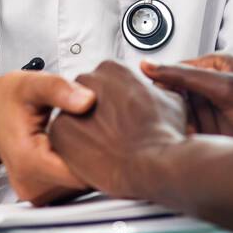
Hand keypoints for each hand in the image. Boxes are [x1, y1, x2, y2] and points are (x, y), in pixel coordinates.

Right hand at [0, 71, 95, 203]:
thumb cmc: (8, 98)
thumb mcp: (33, 84)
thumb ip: (60, 89)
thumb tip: (88, 100)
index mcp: (27, 160)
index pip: (79, 174)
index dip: (99, 156)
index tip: (106, 136)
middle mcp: (28, 184)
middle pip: (80, 182)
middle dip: (93, 159)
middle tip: (95, 132)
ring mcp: (31, 193)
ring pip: (76, 187)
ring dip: (84, 165)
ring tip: (80, 139)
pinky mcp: (37, 194)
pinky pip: (68, 187)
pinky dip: (74, 169)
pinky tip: (72, 149)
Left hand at [46, 61, 187, 197]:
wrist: (152, 163)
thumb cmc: (162, 133)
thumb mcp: (172, 99)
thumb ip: (157, 89)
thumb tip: (156, 90)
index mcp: (112, 69)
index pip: (105, 80)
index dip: (115, 99)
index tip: (121, 113)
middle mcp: (88, 82)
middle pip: (84, 96)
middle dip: (97, 113)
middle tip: (113, 131)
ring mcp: (70, 106)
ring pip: (73, 117)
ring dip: (85, 129)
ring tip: (105, 145)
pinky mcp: (60, 133)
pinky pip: (63, 139)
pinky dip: (74, 148)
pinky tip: (94, 155)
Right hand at [140, 54, 232, 136]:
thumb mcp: (227, 89)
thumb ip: (188, 77)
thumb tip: (152, 67)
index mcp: (218, 67)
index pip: (176, 71)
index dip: (160, 84)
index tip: (145, 96)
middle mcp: (217, 87)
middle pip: (177, 97)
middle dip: (169, 110)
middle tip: (160, 122)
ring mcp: (218, 111)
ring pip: (184, 118)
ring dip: (179, 128)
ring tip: (177, 136)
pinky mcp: (219, 133)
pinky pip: (194, 136)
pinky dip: (190, 141)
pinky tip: (191, 147)